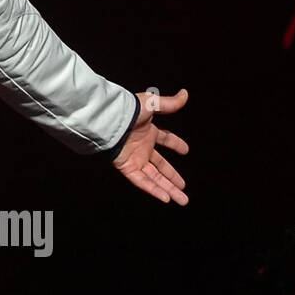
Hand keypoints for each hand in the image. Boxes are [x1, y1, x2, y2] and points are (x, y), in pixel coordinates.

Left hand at [112, 88, 189, 204]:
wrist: (108, 120)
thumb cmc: (128, 110)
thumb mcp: (151, 104)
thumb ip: (169, 103)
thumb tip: (185, 93)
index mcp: (148, 132)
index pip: (165, 139)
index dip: (176, 144)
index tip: (186, 150)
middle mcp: (142, 147)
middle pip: (160, 165)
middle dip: (173, 177)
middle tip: (184, 187)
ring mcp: (135, 158)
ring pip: (154, 178)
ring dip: (168, 189)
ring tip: (183, 200)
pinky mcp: (127, 167)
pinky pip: (142, 182)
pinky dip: (154, 190)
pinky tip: (166, 199)